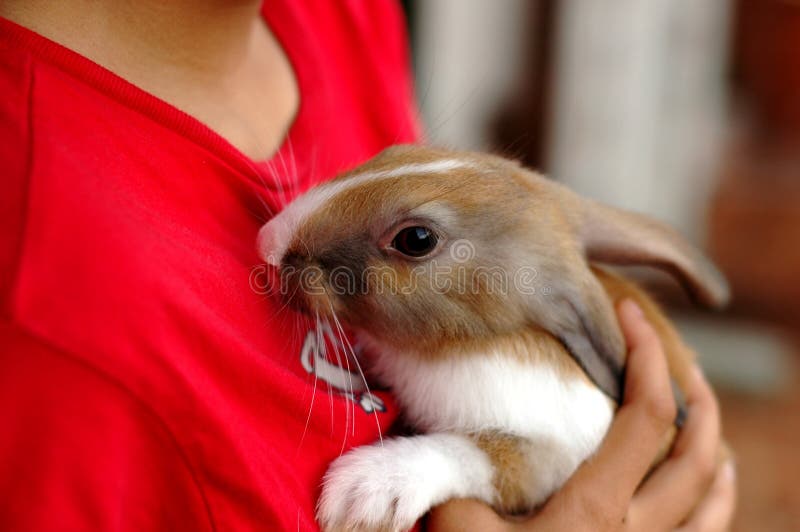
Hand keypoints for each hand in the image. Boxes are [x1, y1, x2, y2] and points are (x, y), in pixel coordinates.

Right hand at [427, 299, 735, 531]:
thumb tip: (455, 453)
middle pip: (697, 451)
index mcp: (595, 511)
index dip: (647, 355)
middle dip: (695, 391)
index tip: (631, 312)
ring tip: (703, 413)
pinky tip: (708, 488)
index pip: (646, 416)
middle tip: (675, 355)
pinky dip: (716, 501)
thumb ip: (461, 488)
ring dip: (716, 447)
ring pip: (715, 499)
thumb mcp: (459, 531)